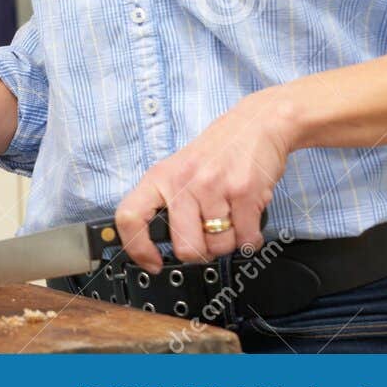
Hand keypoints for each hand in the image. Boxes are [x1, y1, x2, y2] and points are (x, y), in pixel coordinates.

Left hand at [115, 89, 294, 271]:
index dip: (137, 248)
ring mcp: (213, 187)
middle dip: (200, 252)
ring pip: (218, 247)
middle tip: (207, 237)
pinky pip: (245, 240)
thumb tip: (155, 243)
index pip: (130, 217)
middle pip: (185, 247)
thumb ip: (167, 202)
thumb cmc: (217, 152)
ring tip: (230, 219)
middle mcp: (183, 182)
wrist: (257, 124)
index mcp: (160, 177)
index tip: (152, 261)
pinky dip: (249, 239)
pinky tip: (247, 219)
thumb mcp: (178, 169)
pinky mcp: (244, 192)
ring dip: (228, 242)